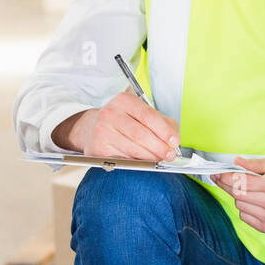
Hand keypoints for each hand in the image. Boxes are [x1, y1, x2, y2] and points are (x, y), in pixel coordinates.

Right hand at [53, 93, 180, 160]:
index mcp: (124, 101)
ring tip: (159, 159)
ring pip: (133, 149)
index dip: (164, 131)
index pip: (148, 116)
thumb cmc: (121, 121)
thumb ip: (161, 122)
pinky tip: (143, 161)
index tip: (174, 141)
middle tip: (169, 155)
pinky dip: (137, 163)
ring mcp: (102, 132)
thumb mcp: (139, 113)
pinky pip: (123, 159)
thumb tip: (173, 139)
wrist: (90, 128)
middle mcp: (110, 114)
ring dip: (150, 157)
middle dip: (159, 147)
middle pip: (141, 135)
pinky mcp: (97, 149)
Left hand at [209, 156, 264, 233]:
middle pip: (237, 195)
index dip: (225, 177)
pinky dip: (245, 208)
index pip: (240, 181)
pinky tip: (254, 202)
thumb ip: (255, 163)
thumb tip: (236, 161)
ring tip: (249, 190)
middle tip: (221, 178)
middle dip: (226, 185)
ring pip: (240, 206)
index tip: (217, 173)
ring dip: (238, 197)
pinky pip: (245, 217)